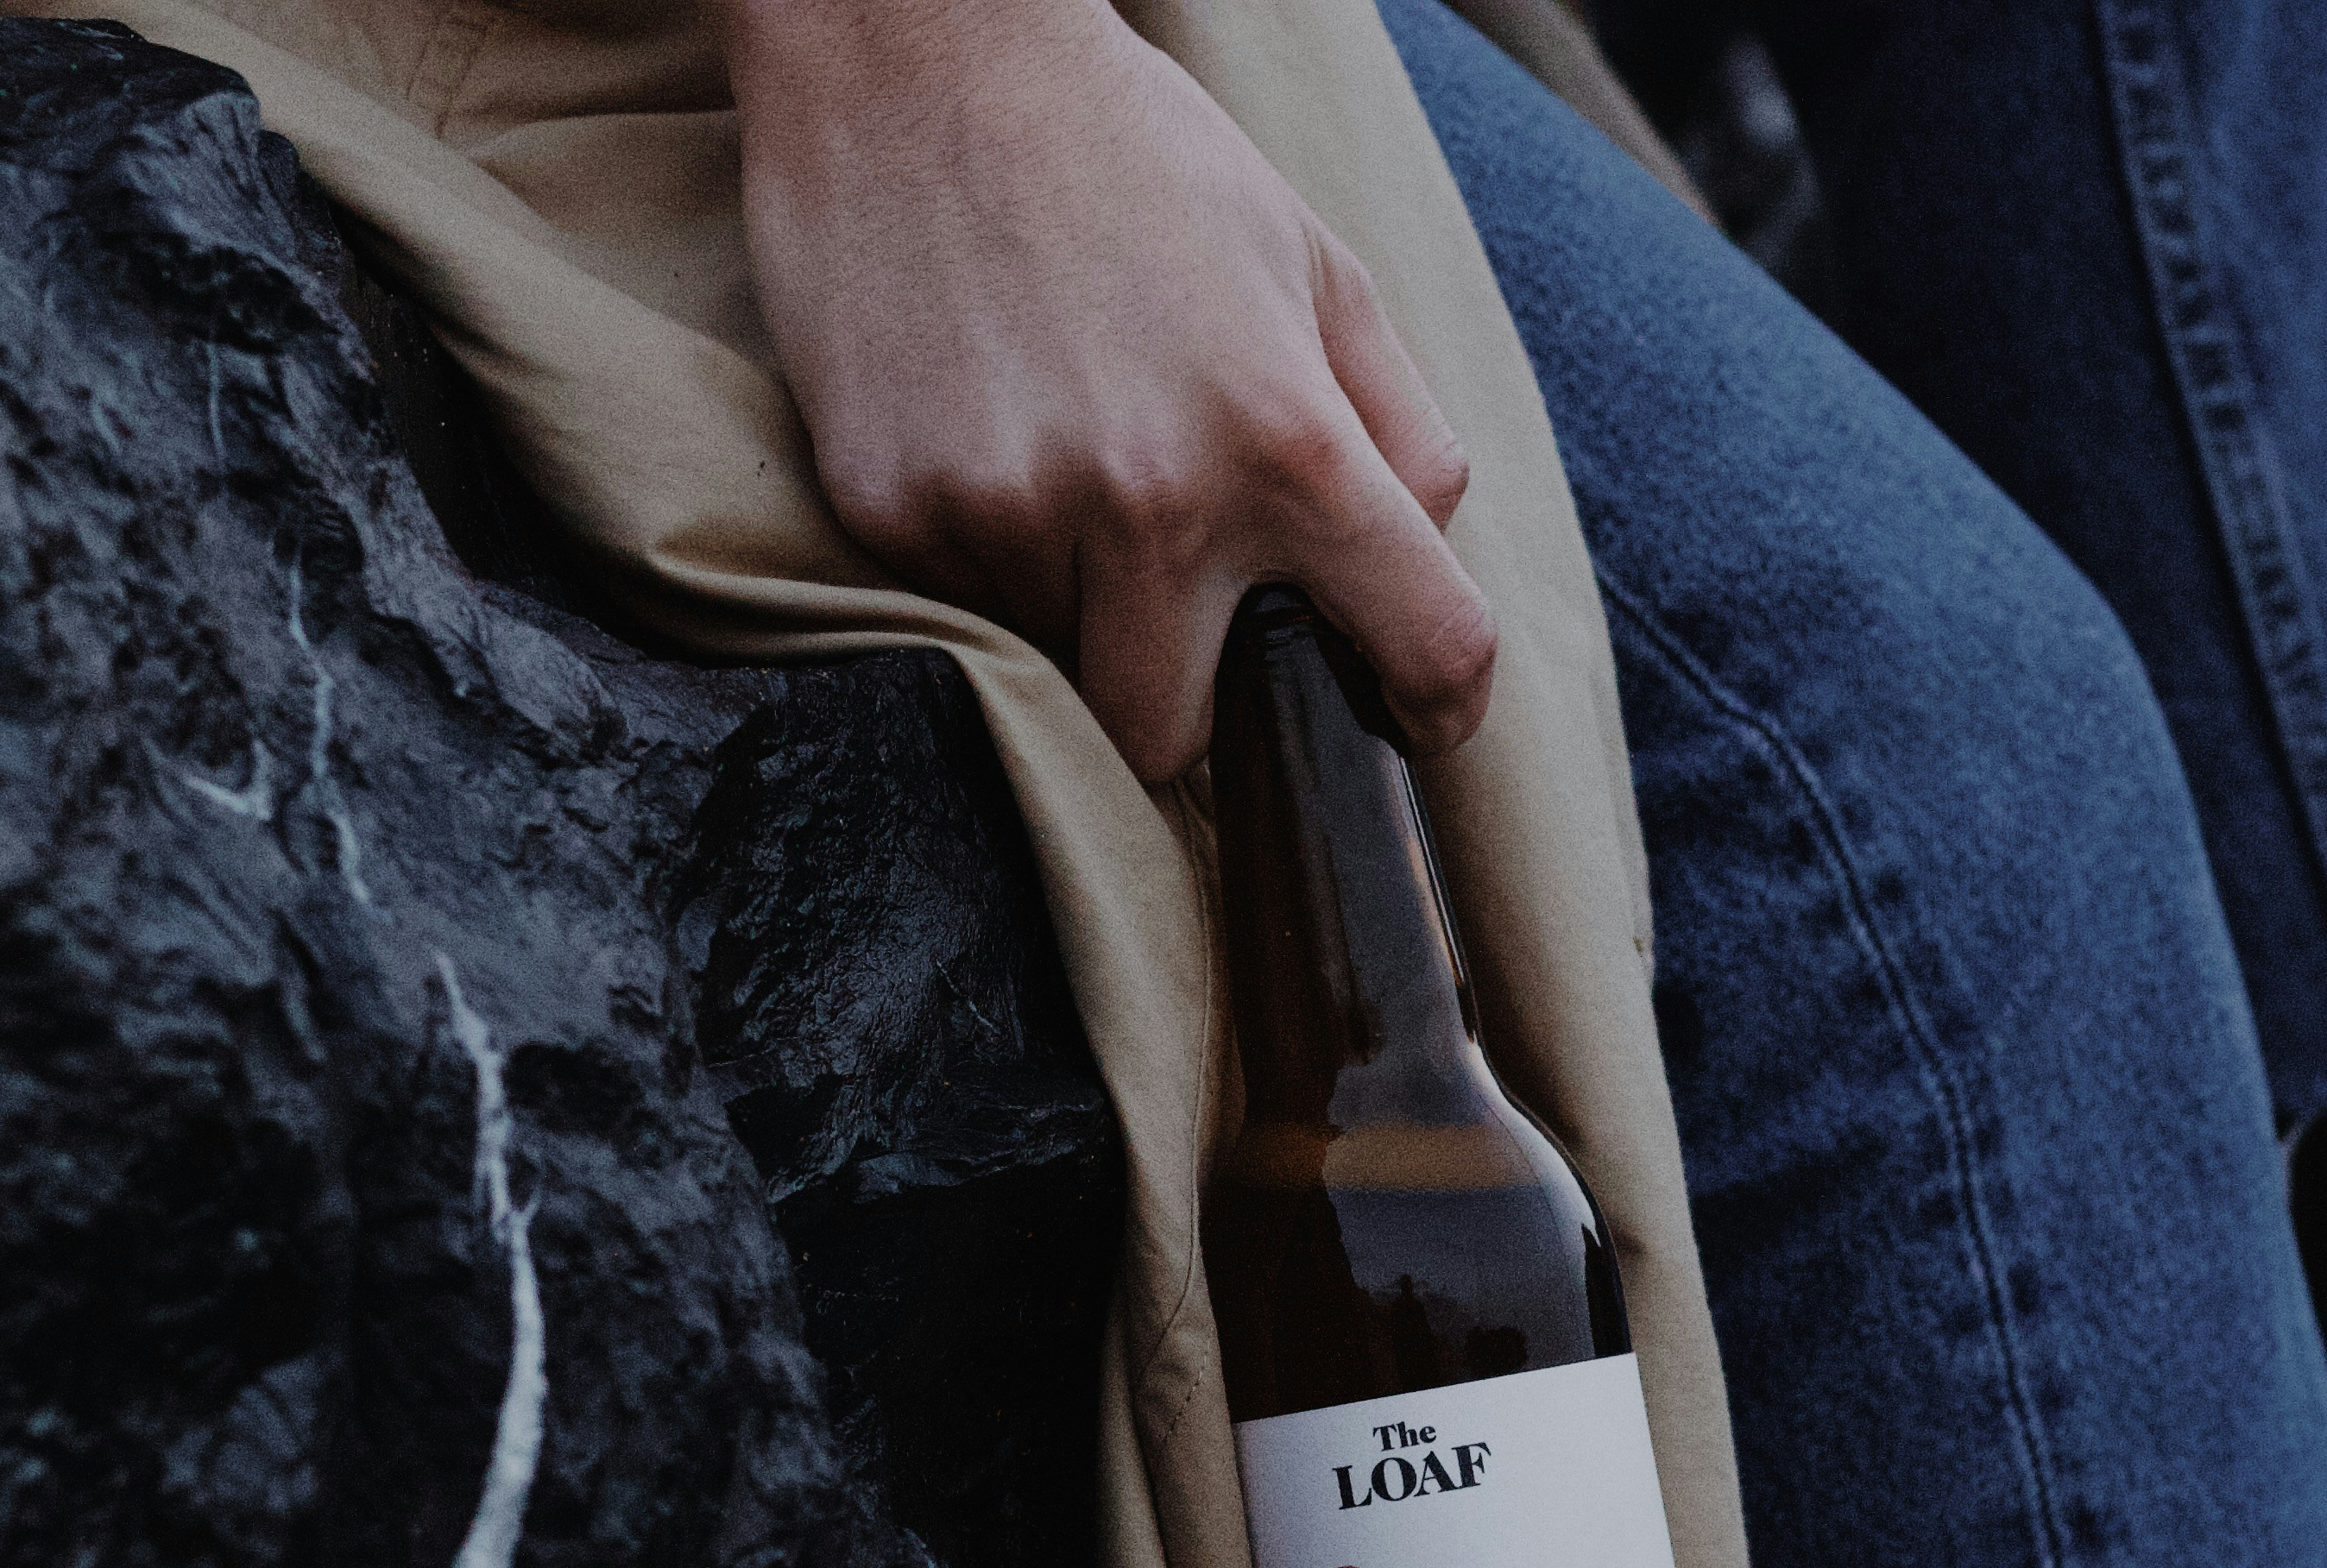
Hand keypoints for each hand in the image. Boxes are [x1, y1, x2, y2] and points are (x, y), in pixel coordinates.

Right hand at [727, 0, 1498, 780]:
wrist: (922, 58)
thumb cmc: (1135, 156)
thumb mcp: (1314, 266)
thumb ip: (1398, 426)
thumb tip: (1429, 558)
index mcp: (1288, 444)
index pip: (1423, 648)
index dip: (1437, 703)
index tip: (1414, 714)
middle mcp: (1151, 502)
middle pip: (1172, 741)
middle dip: (1184, 701)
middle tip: (1176, 614)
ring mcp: (1007, 515)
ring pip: (1052, 666)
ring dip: (1072, 608)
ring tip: (1063, 463)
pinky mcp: (889, 508)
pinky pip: (956, 601)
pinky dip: (982, 552)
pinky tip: (985, 434)